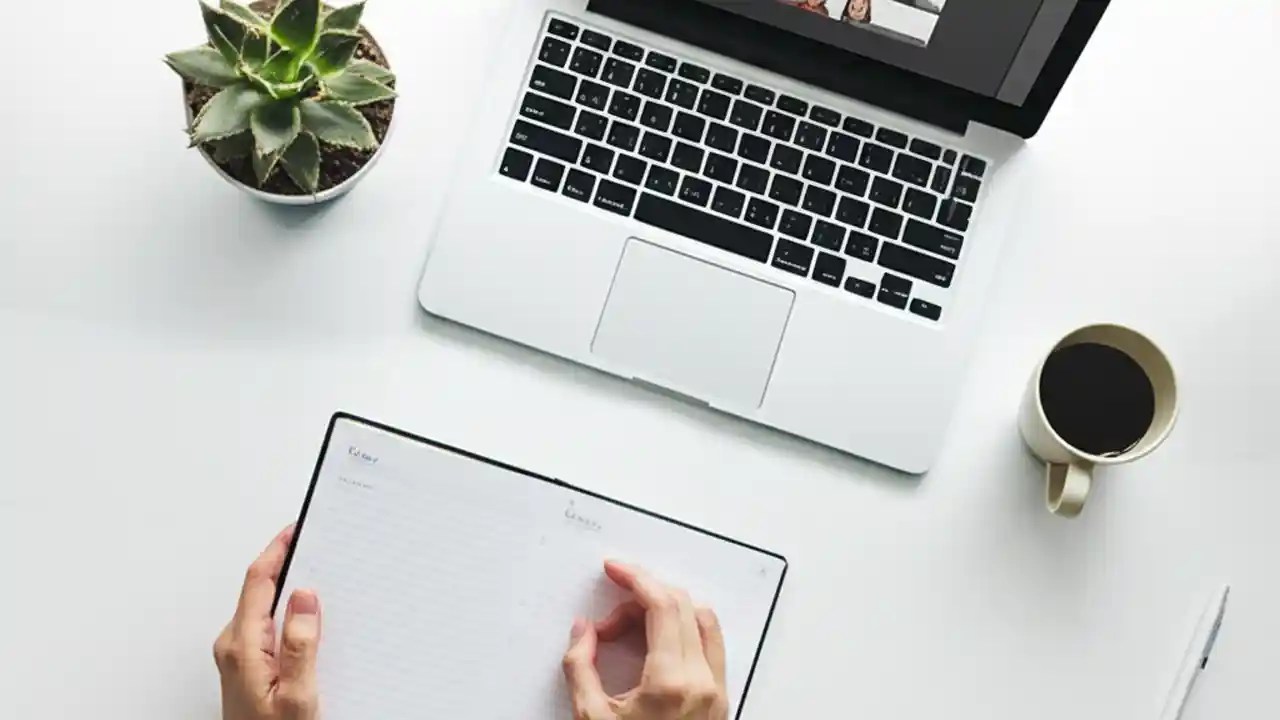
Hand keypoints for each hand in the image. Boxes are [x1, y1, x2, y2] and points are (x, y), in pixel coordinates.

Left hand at [214, 525, 321, 719]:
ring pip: (267, 608)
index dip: (278, 549)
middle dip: (291, 564)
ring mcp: (239, 656)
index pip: (258, 581)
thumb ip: (300, 644)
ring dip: (293, 590)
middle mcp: (234, 646)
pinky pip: (270, 627)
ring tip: (323, 578)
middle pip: (262, 589)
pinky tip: (313, 618)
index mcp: (242, 646)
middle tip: (320, 546)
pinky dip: (291, 614)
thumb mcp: (297, 696)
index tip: (297, 528)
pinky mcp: (248, 666)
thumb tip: (304, 597)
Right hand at [563, 561, 728, 719]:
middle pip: (681, 607)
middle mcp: (702, 682)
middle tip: (610, 619)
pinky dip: (684, 631)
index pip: (663, 606)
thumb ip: (580, 669)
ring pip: (703, 622)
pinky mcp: (720, 701)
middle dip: (642, 598)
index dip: (636, 578)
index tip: (615, 570)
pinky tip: (655, 645)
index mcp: (671, 684)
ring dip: (667, 612)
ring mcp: (716, 692)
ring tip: (631, 632)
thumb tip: (583, 631)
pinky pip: (710, 646)